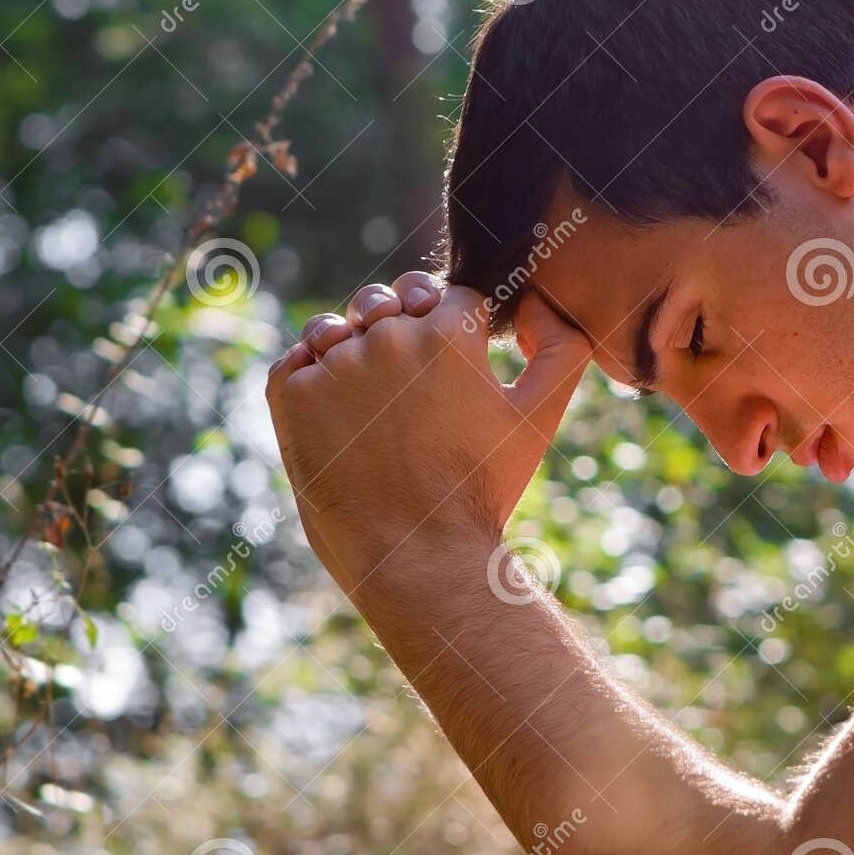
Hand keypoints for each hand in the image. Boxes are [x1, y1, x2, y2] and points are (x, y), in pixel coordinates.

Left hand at [265, 272, 589, 599]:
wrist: (416, 557)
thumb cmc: (481, 488)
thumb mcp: (539, 417)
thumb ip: (562, 347)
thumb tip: (537, 305)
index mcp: (448, 332)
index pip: (452, 297)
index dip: (458, 331)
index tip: (454, 375)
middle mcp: (387, 336)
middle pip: (392, 303)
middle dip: (404, 330)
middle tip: (413, 392)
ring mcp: (333, 364)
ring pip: (337, 328)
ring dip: (350, 348)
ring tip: (370, 404)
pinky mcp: (291, 395)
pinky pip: (294, 362)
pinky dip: (310, 379)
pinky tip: (337, 420)